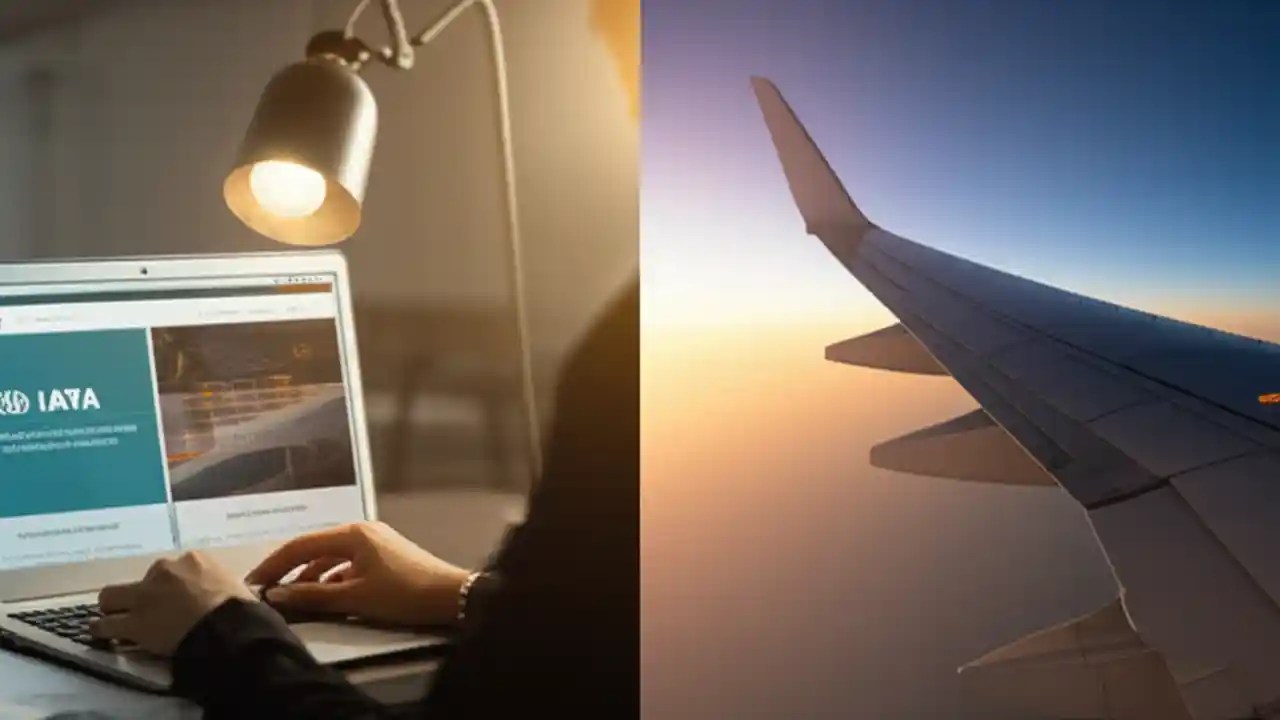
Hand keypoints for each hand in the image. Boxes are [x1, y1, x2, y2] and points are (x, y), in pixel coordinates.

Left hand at [90, 551, 256, 655]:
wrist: (229, 629)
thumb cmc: (240, 609)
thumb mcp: (235, 586)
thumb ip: (219, 585)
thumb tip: (222, 594)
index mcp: (194, 559)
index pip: (175, 567)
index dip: (174, 585)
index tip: (179, 598)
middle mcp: (165, 570)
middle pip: (142, 579)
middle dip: (143, 593)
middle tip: (151, 610)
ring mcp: (145, 596)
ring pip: (111, 596)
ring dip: (114, 607)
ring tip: (116, 619)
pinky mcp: (133, 622)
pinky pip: (106, 624)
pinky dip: (103, 629)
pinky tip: (103, 634)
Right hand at [246, 521, 471, 627]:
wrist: (450, 596)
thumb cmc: (402, 593)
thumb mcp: (355, 597)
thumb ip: (313, 596)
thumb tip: (277, 595)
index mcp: (352, 533)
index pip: (301, 545)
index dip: (274, 564)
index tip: (254, 583)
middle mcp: (361, 530)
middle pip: (314, 548)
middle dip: (289, 570)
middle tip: (266, 590)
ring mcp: (375, 541)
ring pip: (331, 558)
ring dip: (310, 577)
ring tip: (291, 598)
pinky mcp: (384, 555)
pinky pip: (348, 564)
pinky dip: (332, 578)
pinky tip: (323, 596)